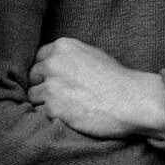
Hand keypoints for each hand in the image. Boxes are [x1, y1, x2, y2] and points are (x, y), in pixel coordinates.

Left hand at [27, 37, 164, 139]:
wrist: (132, 101)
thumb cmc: (117, 80)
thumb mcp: (92, 55)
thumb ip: (69, 57)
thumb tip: (52, 64)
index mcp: (63, 47)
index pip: (39, 58)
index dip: (45, 71)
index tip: (54, 81)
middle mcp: (53, 63)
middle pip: (33, 77)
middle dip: (42, 86)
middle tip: (59, 97)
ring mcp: (51, 86)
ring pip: (33, 96)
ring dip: (45, 103)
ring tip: (64, 108)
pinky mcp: (53, 107)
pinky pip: (39, 113)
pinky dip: (49, 117)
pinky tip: (66, 117)